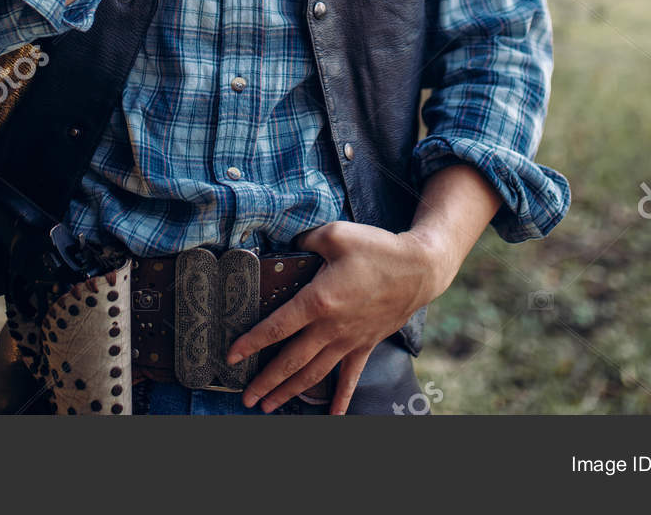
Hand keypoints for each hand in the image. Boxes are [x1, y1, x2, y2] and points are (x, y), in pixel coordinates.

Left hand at [224, 221, 443, 414]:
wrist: (419, 268)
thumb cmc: (377, 249)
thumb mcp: (336, 234)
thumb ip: (306, 240)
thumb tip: (290, 246)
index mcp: (319, 300)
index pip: (278, 326)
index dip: (253, 341)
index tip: (232, 355)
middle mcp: (331, 327)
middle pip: (291, 361)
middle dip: (266, 381)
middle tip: (246, 396)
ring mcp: (349, 340)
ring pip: (314, 374)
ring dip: (290, 392)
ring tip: (269, 406)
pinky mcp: (366, 344)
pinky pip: (350, 377)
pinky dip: (340, 398)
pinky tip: (331, 417)